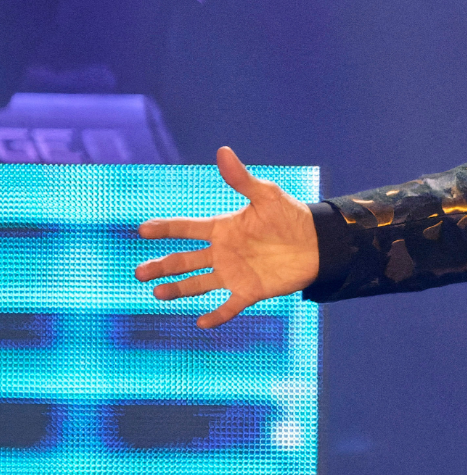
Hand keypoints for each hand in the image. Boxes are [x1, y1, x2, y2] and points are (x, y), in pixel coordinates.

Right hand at [134, 146, 320, 327]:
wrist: (318, 242)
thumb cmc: (291, 216)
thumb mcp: (266, 196)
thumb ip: (241, 179)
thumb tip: (223, 151)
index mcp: (223, 229)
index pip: (187, 228)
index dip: (166, 229)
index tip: (143, 230)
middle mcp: (222, 252)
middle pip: (184, 260)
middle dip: (161, 266)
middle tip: (139, 273)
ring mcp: (234, 273)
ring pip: (198, 283)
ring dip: (178, 289)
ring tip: (157, 293)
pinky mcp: (250, 290)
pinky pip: (229, 306)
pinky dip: (217, 315)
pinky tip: (201, 323)